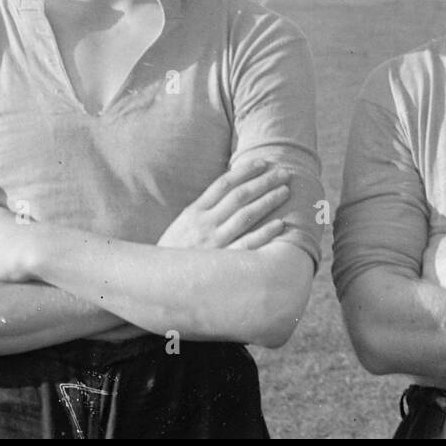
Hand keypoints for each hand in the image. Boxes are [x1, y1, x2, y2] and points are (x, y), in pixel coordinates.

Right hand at [157, 157, 292, 250]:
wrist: (159, 283)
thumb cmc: (176, 250)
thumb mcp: (184, 223)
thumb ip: (205, 208)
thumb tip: (231, 188)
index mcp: (195, 211)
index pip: (224, 184)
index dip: (245, 171)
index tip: (264, 162)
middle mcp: (205, 224)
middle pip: (239, 196)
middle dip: (264, 182)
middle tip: (284, 173)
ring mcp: (214, 243)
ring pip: (246, 216)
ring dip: (268, 202)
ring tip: (285, 191)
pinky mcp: (222, 263)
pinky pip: (247, 246)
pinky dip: (264, 234)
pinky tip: (280, 225)